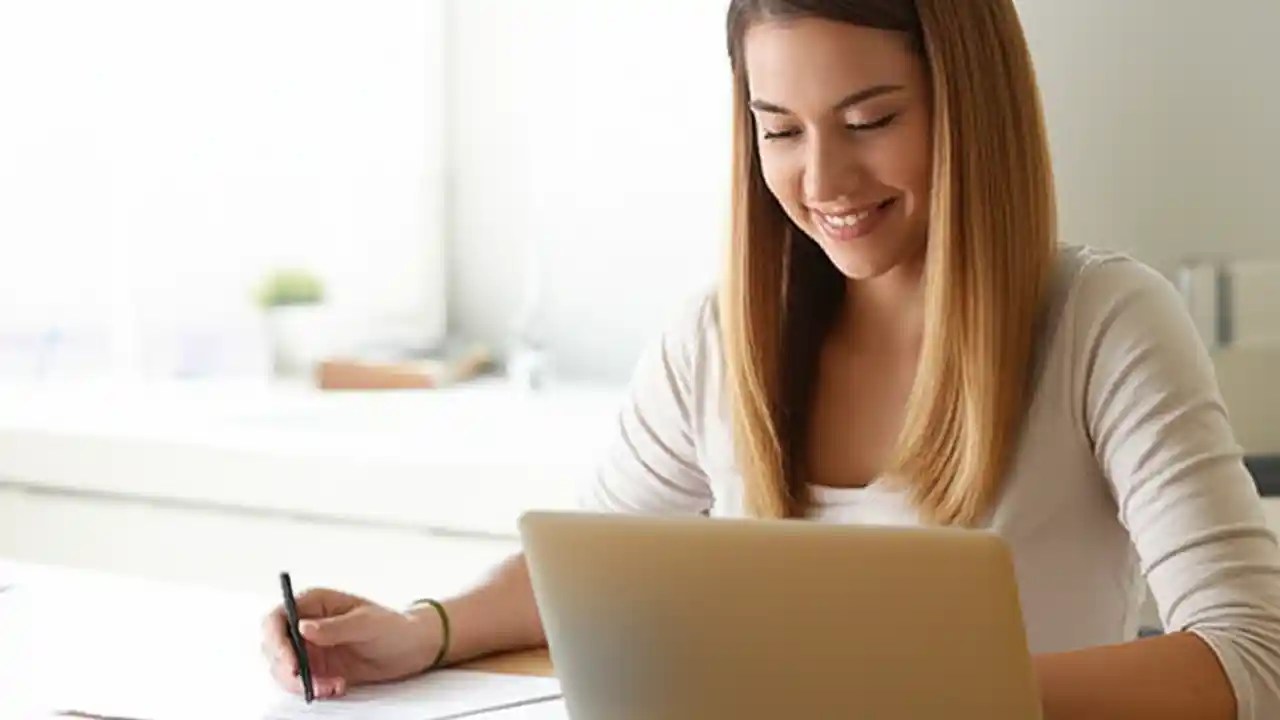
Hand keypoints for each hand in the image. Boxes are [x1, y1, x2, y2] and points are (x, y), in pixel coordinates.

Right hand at [261, 587, 440, 698]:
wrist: (411, 648)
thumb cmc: (393, 626)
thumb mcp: (367, 623)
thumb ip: (335, 627)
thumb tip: (303, 627)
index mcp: (315, 602)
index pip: (278, 617)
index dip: (275, 640)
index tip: (289, 661)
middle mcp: (306, 624)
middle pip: (273, 646)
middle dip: (285, 667)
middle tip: (304, 681)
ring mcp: (310, 647)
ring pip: (284, 668)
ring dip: (301, 682)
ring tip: (330, 686)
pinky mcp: (318, 667)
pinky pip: (302, 682)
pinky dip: (313, 689)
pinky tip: (336, 687)